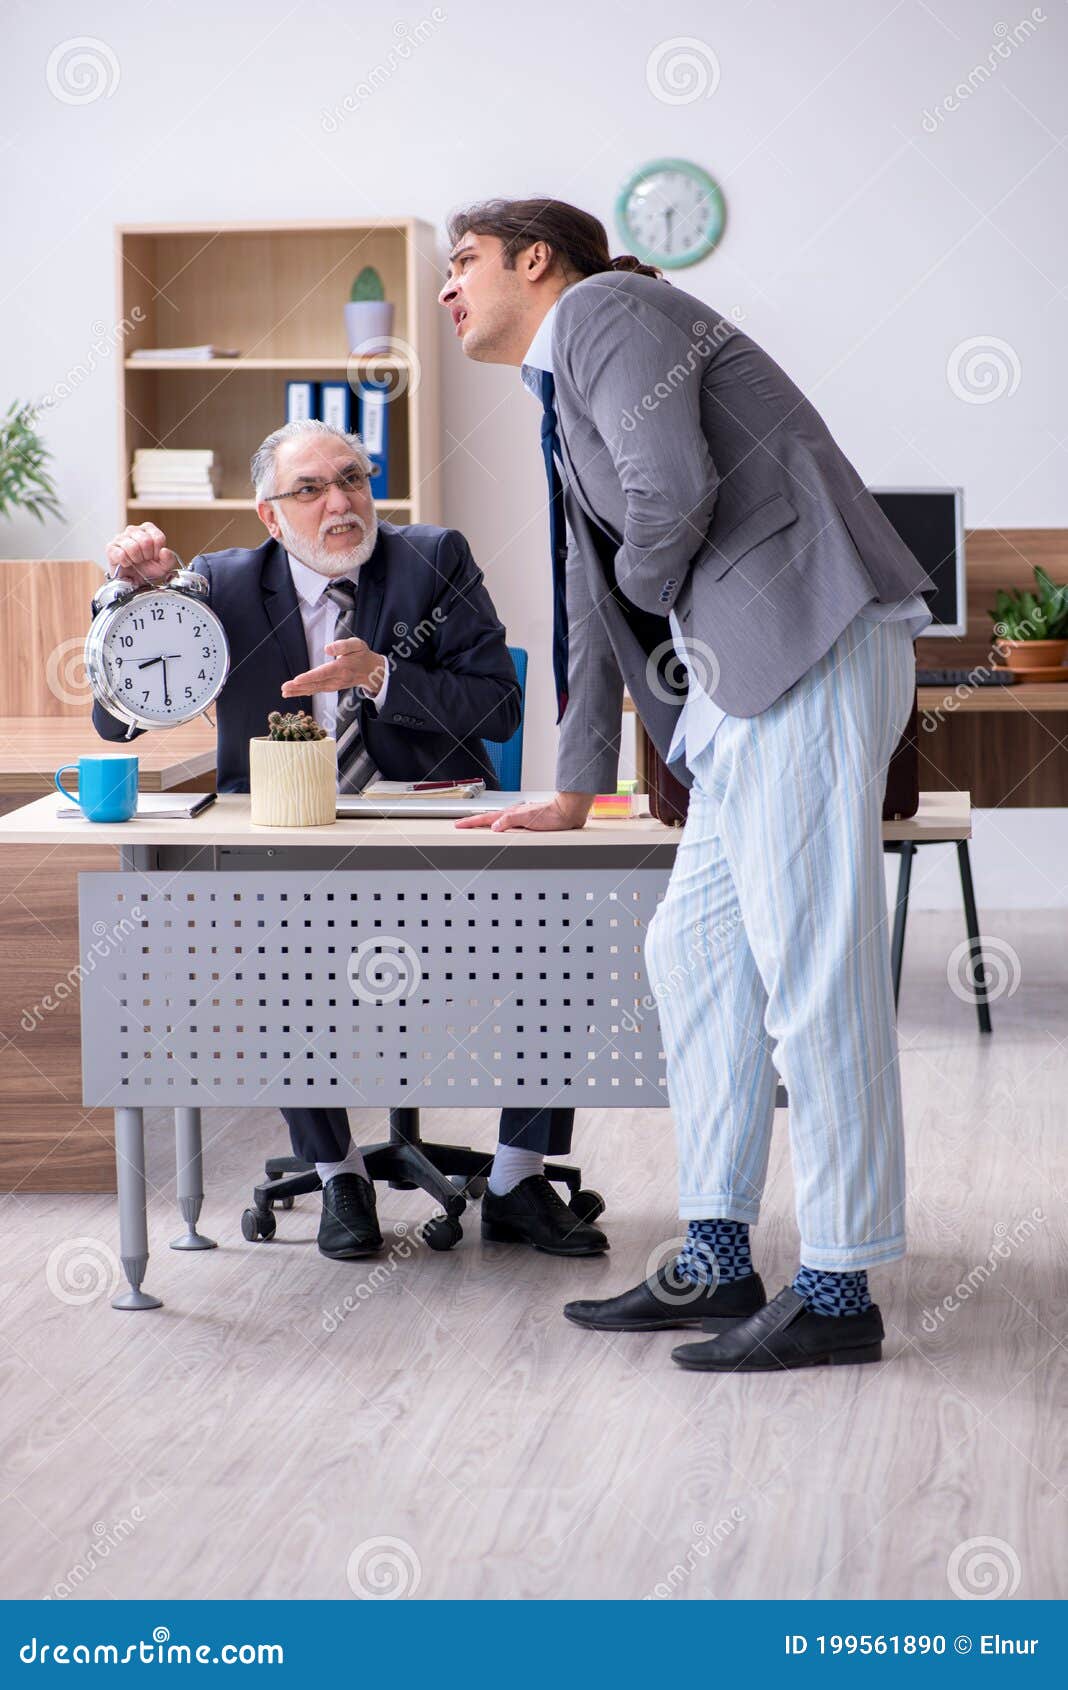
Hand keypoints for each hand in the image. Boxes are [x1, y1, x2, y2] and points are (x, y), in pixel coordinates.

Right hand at [105, 523, 180, 584]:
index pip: (158, 537)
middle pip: (146, 541)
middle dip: (147, 556)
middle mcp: (133, 530)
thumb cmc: (148, 568)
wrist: (134, 579)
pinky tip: (126, 563)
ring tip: (135, 561)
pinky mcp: (111, 547)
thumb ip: (169, 558)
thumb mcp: (164, 565)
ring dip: (136, 559)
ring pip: (133, 547)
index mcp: (148, 529)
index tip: (154, 557)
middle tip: (144, 560)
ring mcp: (120, 537)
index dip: (157, 552)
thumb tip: (164, 551)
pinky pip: (120, 554)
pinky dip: (126, 562)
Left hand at [282, 637, 386, 699]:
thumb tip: (327, 649)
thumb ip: (343, 645)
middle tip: (284, 688)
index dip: (309, 677)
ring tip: (285, 692)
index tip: (297, 680)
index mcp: (341, 668)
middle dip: (298, 686)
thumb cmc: (362, 656)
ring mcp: (333, 685)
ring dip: (298, 691)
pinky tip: (293, 693)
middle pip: (315, 684)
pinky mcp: (331, 687)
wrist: (371, 672)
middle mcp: (336, 679)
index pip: (323, 673)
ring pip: (314, 689)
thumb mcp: (357, 645)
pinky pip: (315, 690)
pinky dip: (303, 692)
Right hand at [454, 791, 593, 831]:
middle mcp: (513, 815)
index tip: (459, 824)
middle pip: (489, 818)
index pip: (486, 819)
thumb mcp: (527, 818)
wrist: (566, 813)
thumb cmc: (551, 815)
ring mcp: (520, 818)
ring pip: (497, 821)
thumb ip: (509, 821)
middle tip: (462, 824)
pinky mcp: (527, 823)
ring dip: (485, 823)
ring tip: (475, 826)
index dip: (471, 822)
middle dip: (474, 821)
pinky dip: (499, 826)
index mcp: (510, 814)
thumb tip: (494, 826)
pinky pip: (507, 824)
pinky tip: (501, 829)